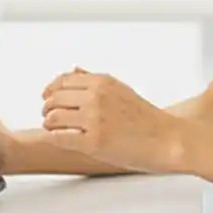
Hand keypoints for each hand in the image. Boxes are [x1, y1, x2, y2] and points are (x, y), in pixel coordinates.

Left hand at [41, 68, 188, 173]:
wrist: (166, 140)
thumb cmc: (146, 118)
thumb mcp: (120, 89)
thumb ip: (94, 80)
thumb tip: (73, 70)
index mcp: (102, 82)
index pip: (62, 81)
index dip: (50, 90)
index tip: (46, 97)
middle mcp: (96, 97)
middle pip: (54, 98)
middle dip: (47, 108)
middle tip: (49, 116)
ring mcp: (94, 120)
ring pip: (53, 118)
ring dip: (49, 124)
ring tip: (55, 130)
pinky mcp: (93, 142)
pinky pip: (59, 138)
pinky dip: (55, 139)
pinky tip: (60, 140)